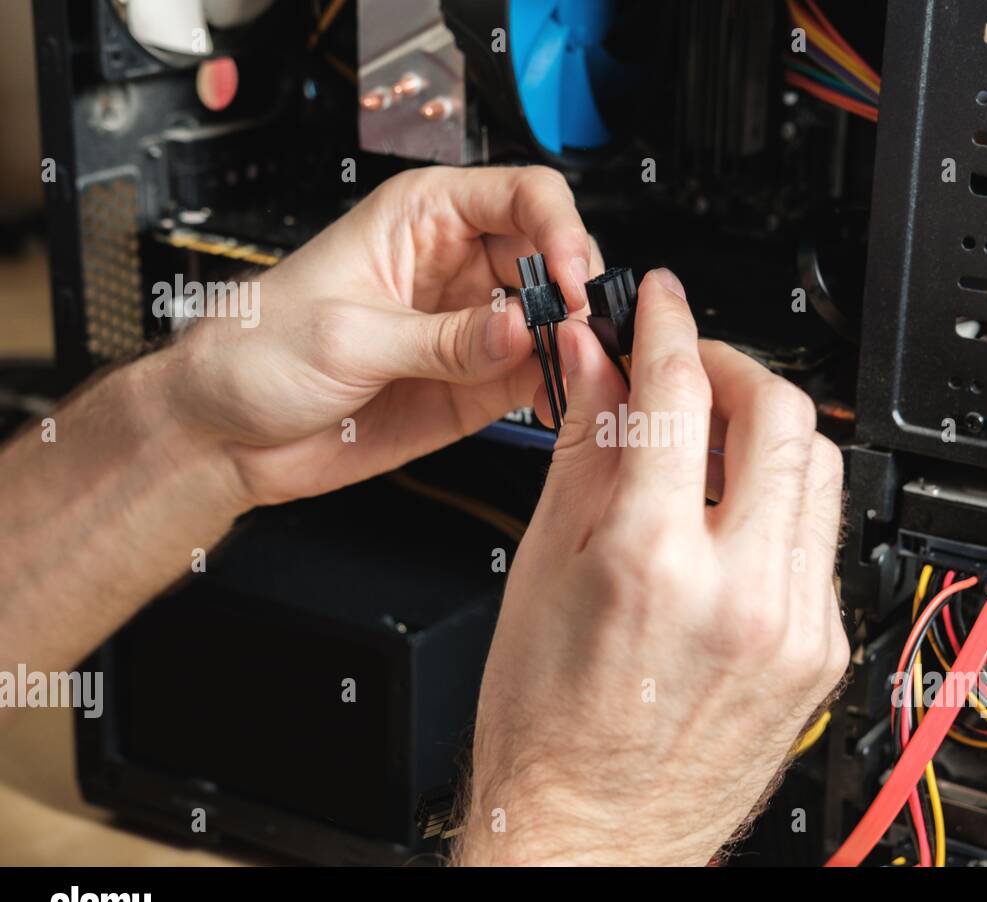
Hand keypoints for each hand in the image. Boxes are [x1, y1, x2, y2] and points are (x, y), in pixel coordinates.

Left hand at [168, 165, 601, 506]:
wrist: (224, 432)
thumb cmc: (257, 352)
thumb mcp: (346, 336)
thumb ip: (442, 339)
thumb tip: (522, 329)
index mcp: (423, 218)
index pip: (524, 197)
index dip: (560, 231)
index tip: (569, 282)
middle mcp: (457, 266)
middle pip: (553, 257)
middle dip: (574, 294)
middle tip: (574, 337)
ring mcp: (470, 327)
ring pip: (555, 321)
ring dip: (573, 346)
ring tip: (569, 374)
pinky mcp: (475, 383)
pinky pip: (536, 376)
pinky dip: (557, 388)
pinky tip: (555, 401)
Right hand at [457, 269, 849, 865]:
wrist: (589, 832)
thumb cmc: (548, 726)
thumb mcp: (543, 568)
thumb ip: (583, 449)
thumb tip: (595, 365)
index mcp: (653, 562)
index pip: (678, 393)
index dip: (665, 325)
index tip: (658, 304)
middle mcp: (741, 592)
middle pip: (781, 413)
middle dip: (733, 363)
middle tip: (691, 364)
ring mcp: (794, 626)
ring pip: (819, 468)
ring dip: (769, 429)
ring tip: (711, 441)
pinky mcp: (821, 652)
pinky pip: (819, 538)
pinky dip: (780, 501)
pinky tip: (732, 513)